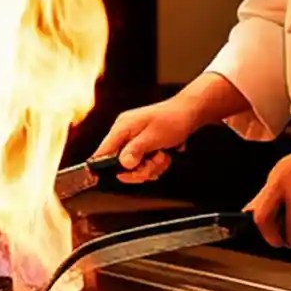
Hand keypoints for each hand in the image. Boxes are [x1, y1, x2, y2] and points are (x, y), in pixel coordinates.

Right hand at [94, 74, 252, 183]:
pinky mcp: (143, 143)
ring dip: (151, 167)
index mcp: (122, 127)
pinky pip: (144, 162)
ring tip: (162, 157)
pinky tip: (164, 156)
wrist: (190, 112)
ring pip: (134, 165)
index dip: (101, 166)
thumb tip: (122, 164)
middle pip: (120, 163)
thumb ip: (135, 150)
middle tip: (152, 166)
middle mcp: (125, 133)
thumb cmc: (173, 120)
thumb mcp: (154, 137)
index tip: (100, 178)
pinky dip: (155, 163)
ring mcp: (134, 138)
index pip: (103, 151)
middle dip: (138, 169)